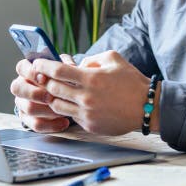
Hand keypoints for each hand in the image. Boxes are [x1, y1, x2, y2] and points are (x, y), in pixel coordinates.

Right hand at [10, 54, 75, 132]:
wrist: (63, 97)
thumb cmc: (62, 79)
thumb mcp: (64, 69)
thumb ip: (65, 65)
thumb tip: (70, 65)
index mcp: (27, 71)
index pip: (21, 68)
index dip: (30, 72)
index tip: (44, 77)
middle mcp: (21, 87)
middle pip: (17, 89)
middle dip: (35, 93)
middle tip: (50, 97)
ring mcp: (22, 104)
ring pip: (28, 108)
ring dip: (47, 110)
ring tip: (63, 110)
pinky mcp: (28, 119)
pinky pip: (36, 125)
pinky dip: (52, 125)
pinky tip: (64, 121)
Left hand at [31, 50, 151, 134]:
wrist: (147, 107)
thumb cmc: (131, 82)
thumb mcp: (113, 59)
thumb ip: (92, 59)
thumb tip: (77, 64)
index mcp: (91, 79)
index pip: (57, 71)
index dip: (44, 66)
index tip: (38, 64)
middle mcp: (86, 97)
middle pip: (53, 89)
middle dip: (44, 82)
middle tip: (40, 77)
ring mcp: (87, 113)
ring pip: (57, 106)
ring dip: (52, 97)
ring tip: (54, 91)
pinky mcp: (90, 126)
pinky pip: (70, 117)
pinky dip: (66, 109)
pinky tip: (69, 103)